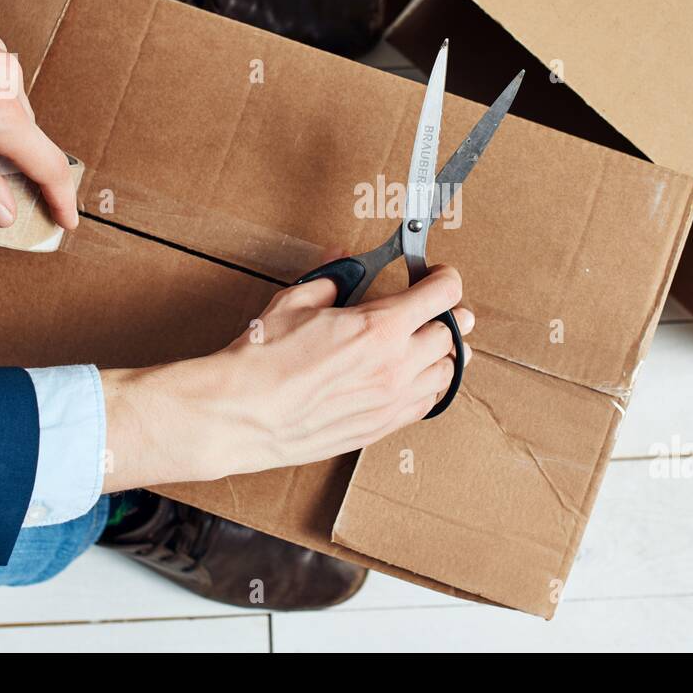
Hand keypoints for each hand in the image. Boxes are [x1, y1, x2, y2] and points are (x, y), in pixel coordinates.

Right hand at [101, 265, 473, 488]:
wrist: (240, 414)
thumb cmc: (262, 361)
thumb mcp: (295, 302)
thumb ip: (330, 281)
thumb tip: (342, 265)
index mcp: (380, 327)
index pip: (443, 295)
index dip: (445, 279)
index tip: (438, 277)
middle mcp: (396, 365)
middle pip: (452, 335)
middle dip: (448, 316)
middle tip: (435, 309)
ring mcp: (391, 401)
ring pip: (447, 373)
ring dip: (443, 354)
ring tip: (428, 342)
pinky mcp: (380, 428)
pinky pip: (425, 404)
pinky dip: (428, 387)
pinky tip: (412, 377)